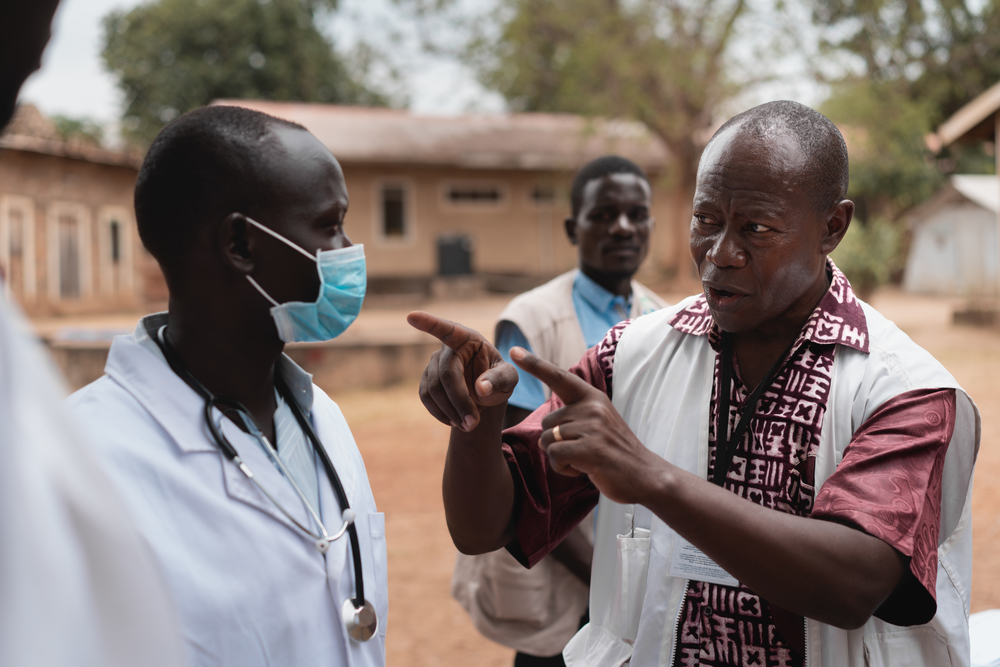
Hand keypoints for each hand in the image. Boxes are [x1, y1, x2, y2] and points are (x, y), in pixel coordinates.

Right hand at [407, 311, 518, 431]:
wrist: (485, 394)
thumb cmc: (499, 379)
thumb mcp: (509, 379)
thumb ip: (500, 379)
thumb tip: (481, 388)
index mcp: (468, 338)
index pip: (448, 329)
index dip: (429, 323)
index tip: (411, 316)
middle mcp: (447, 348)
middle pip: (446, 374)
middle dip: (459, 401)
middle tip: (473, 423)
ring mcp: (433, 363)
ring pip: (434, 389)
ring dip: (450, 411)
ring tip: (469, 425)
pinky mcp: (426, 379)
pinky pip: (426, 397)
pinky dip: (440, 413)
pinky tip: (454, 420)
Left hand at [511, 347, 663, 504]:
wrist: (646, 475)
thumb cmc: (615, 453)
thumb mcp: (599, 424)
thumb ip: (576, 417)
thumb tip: (545, 432)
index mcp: (593, 398)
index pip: (559, 377)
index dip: (535, 365)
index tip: (514, 352)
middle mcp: (592, 407)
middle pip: (547, 423)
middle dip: (557, 443)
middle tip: (583, 451)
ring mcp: (592, 427)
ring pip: (548, 440)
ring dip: (561, 458)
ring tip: (586, 460)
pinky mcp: (590, 448)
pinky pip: (555, 455)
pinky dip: (563, 468)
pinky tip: (584, 469)